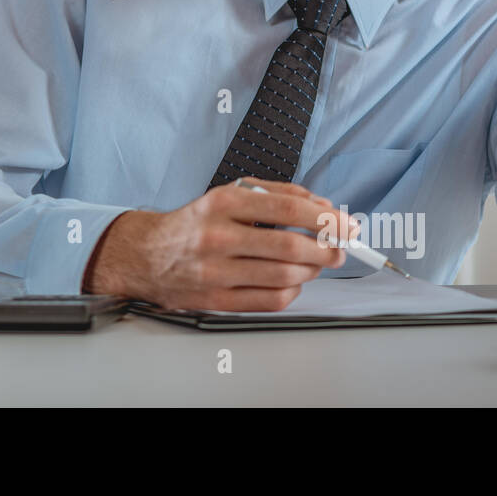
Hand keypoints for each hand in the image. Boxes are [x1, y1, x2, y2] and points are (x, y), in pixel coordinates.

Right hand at [83, 178, 359, 311]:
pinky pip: (271, 300)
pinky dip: (292, 292)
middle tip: (339, 248)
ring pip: (285, 276)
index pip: (288, 209)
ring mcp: (216, 272)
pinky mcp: (217, 300)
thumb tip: (324, 209)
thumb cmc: (196, 223)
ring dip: (311, 270)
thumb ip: (278, 195)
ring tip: (314, 262)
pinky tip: (291, 281)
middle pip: (290, 247)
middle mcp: (218, 236)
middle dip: (326, 249)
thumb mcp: (230, 195)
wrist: (148, 255)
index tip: (348, 224)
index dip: (326, 219)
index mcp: (223, 203)